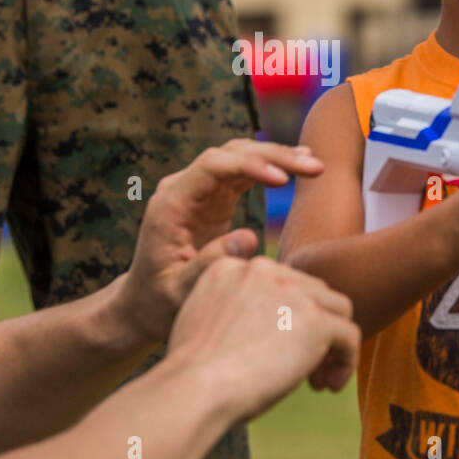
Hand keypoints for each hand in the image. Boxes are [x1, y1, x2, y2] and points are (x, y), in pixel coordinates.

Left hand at [120, 139, 323, 342]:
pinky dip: (272, 168)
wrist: (143, 304)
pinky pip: (244, 172)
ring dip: (277, 158)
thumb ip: (209, 265)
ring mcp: (198, 191)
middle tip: (314, 167)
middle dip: (273, 156)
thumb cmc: (158, 302)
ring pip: (240, 157)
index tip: (283, 180)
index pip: (212, 166)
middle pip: (230, 154)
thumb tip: (249, 239)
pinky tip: (299, 167)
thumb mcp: (180, 292)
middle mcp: (183, 188)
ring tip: (314, 164)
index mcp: (171, 204)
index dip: (249, 165)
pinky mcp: (213, 198)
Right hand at [167, 256, 359, 421]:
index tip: (277, 348)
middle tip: (302, 368)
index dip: (285, 316)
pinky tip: (329, 386)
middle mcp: (263, 269)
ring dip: (332, 343)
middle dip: (311, 327)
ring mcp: (292, 291)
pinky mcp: (315, 319)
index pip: (278, 283)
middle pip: (310, 291)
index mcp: (231, 267)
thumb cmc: (192, 372)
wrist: (195, 387)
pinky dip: (345, 362)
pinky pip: (349, 335)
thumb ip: (233, 309)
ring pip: (336, 309)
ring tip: (319, 377)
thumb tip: (264, 330)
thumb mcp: (204, 321)